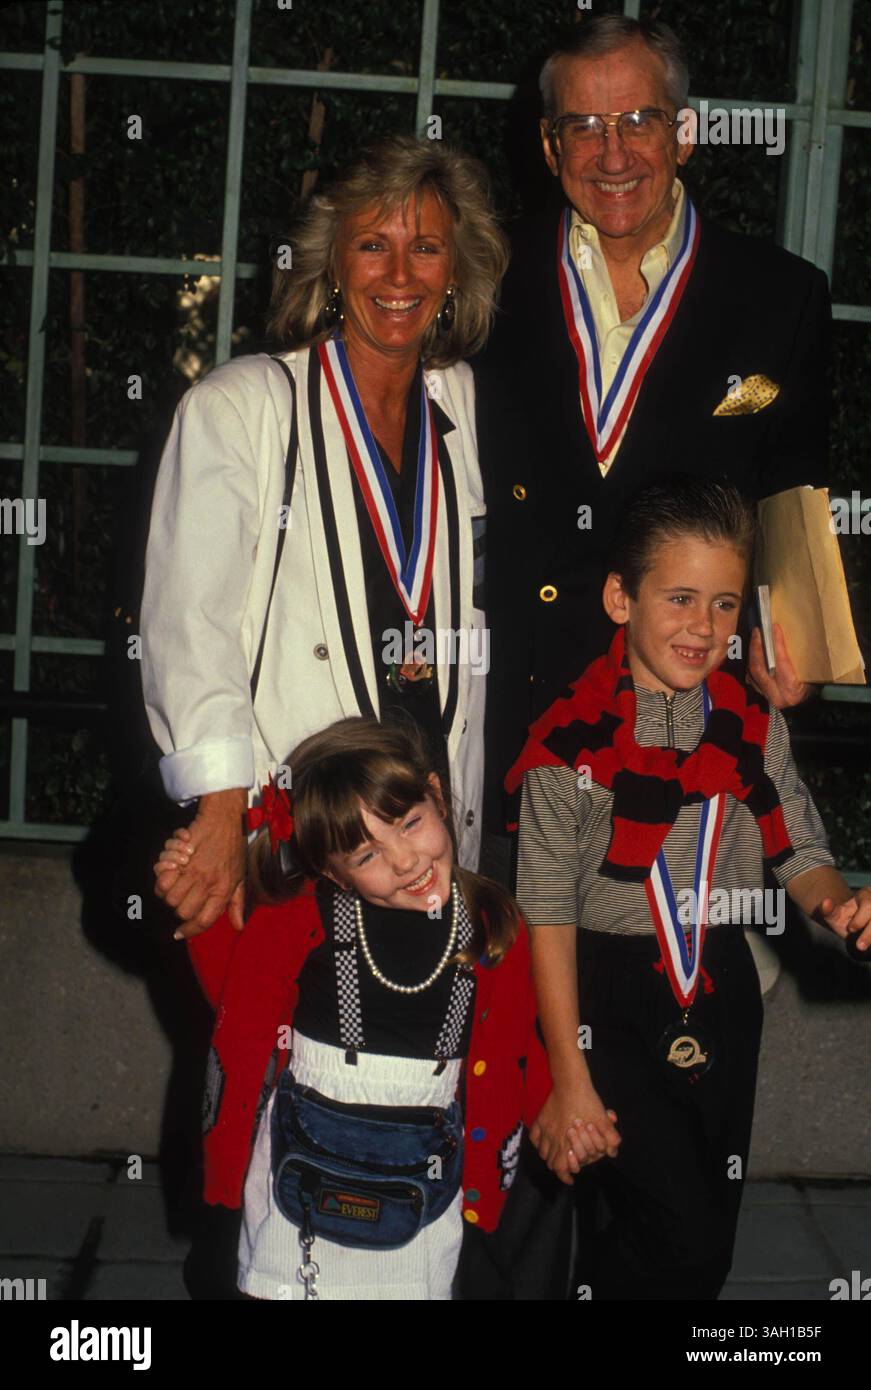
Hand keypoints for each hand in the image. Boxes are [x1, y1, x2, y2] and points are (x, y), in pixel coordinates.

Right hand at [153, 788, 247, 938]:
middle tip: (182, 898)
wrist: (224, 820)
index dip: (190, 930)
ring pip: (169, 896)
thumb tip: (238, 926)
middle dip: (179, 908)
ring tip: (175, 882)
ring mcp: (193, 870)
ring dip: (169, 891)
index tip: (179, 933)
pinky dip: (162, 875)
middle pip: (182, 911)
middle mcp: (207, 883)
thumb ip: (236, 903)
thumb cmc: (234, 848)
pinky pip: (162, 876)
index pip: (204, 921)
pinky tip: (170, 869)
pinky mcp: (181, 857)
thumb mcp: (240, 877)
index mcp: (223, 890)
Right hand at [529, 1085, 619, 1184]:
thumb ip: (611, 1138)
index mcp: (567, 1143)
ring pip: (542, 1151)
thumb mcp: (603, 1121)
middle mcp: (553, 1140)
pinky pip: (534, 1136)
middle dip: (558, 1167)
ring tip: (556, 1155)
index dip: (565, 1176)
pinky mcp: (539, 1119)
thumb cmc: (588, 1103)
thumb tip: (613, 1152)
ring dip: (548, 1156)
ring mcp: (544, 1129)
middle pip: (550, 1162)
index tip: (570, 1179)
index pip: (561, 1168)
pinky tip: (544, 1141)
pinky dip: (538, 1142)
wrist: (571, 1083)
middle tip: (565, 1166)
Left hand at [747, 623, 811, 708]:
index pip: (780, 664)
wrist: (805, 704)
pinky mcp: (760, 694)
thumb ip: (792, 656)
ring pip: (751, 673)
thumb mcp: (809, 672)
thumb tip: (777, 631)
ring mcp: (765, 697)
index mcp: (792, 691)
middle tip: (758, 631)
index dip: (775, 645)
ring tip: (756, 638)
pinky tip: (754, 651)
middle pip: (758, 669)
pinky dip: (752, 662)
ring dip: (752, 654)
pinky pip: (751, 676)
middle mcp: (776, 697)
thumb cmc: (811, 686)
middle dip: (756, 648)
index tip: (773, 628)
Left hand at [817, 889, 870, 950]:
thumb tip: (825, 902)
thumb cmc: (845, 918)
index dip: (860, 919)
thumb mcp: (834, 914)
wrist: (854, 927)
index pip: (868, 904)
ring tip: (864, 948)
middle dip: (869, 933)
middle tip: (860, 946)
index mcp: (866, 895)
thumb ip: (828, 909)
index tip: (850, 929)